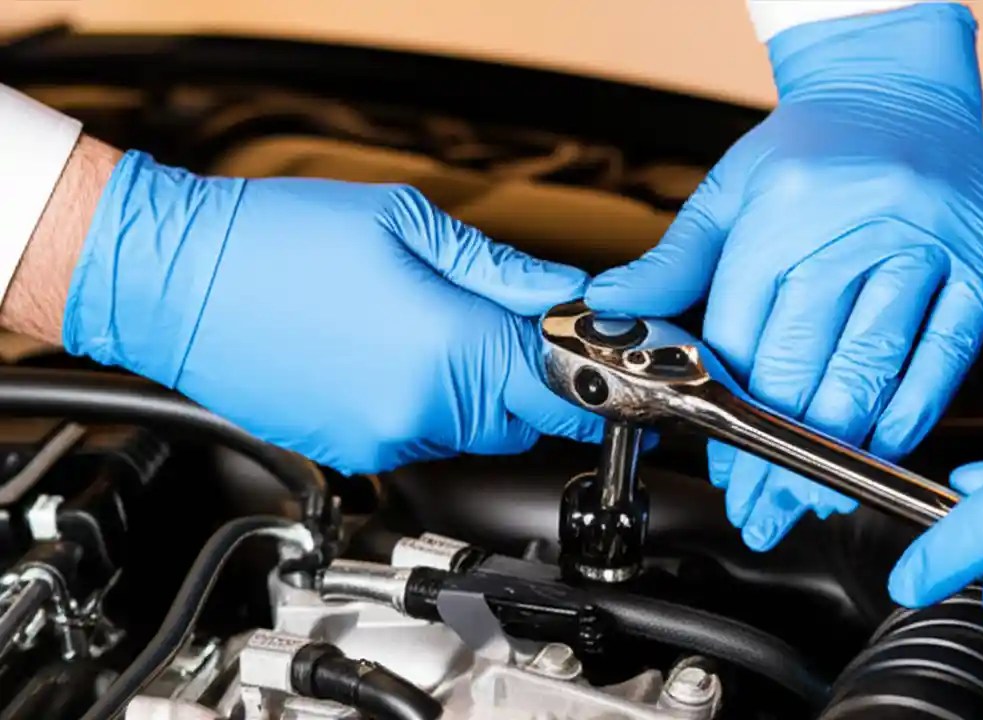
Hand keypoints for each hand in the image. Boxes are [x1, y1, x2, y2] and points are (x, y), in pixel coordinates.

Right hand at [62, 151, 602, 473]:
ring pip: (471, 431)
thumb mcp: (405, 223)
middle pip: (521, 419)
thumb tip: (560, 292)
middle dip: (529, 379)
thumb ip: (497, 268)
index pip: (559, 391)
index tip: (597, 365)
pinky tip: (390, 352)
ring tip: (430, 328)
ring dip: (476, 391)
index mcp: (448, 347)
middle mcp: (419, 407)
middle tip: (505, 325)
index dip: (587, 379)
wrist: (177, 281)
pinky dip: (426, 404)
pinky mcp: (349, 446)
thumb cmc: (276, 240)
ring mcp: (381, 434)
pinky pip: (418, 435)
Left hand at [585, 4, 982, 549]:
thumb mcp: (731, 190)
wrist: (900, 91)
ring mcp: (925, 247)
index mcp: (785, 207)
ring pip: (872, 370)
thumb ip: (674, 260)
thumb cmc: (812, 147)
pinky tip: (877, 453)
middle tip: (760, 508)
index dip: (726, 409)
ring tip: (809, 501)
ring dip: (836, 451)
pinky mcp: (977, 265)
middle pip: (805, 365)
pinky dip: (910, 412)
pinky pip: (943, 356)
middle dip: (775, 454)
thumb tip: (611, 306)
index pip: (744, 332)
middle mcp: (859, 225)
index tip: (721, 461)